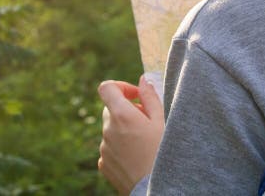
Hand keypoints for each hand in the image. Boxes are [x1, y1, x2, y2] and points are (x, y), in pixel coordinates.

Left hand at [97, 75, 163, 194]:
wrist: (154, 186)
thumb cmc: (162, 151)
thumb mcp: (161, 120)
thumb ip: (150, 96)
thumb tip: (143, 79)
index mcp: (121, 115)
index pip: (106, 88)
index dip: (121, 86)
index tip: (135, 95)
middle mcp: (107, 130)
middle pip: (111, 109)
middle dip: (126, 110)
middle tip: (146, 121)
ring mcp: (103, 148)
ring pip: (111, 129)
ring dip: (124, 129)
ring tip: (143, 142)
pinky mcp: (103, 163)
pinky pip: (109, 147)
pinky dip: (120, 146)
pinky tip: (136, 155)